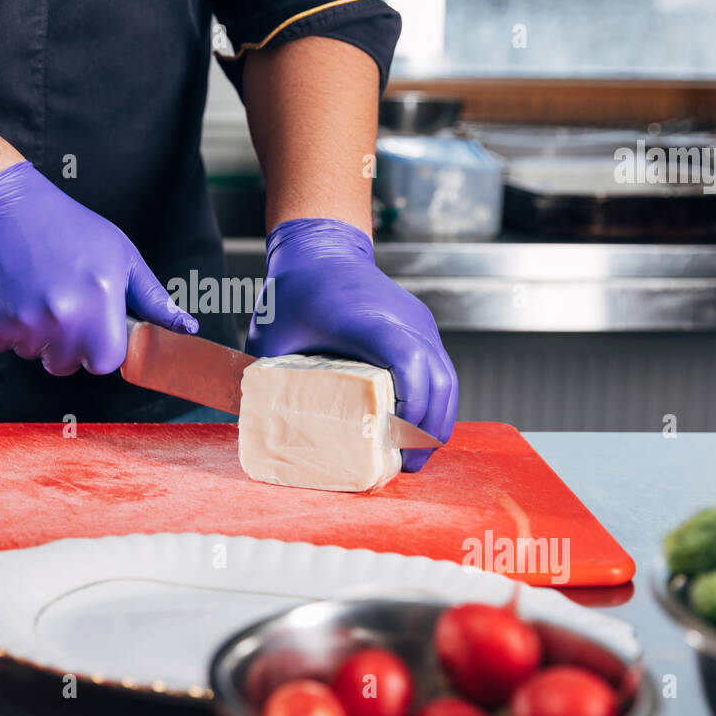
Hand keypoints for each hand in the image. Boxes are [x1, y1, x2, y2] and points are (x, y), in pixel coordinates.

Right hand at [0, 161, 196, 374]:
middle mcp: (64, 315)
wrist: (1, 205)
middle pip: (67, 364)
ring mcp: (24, 322)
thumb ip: (151, 298)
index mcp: (101, 300)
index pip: (106, 362)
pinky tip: (10, 292)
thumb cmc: (64, 225)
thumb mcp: (121, 255)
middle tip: (60, 301)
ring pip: (34, 354)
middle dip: (66, 343)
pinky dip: (3, 326)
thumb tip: (186, 328)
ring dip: (34, 333)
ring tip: (33, 289)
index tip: (93, 324)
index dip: (100, 346)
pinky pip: (2, 344)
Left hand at [246, 218, 457, 470]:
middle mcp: (404, 320)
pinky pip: (440, 370)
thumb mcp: (272, 337)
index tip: (391, 444)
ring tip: (412, 455)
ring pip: (447, 379)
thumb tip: (267, 430)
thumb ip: (273, 381)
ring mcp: (418, 323)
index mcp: (369, 321)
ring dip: (435, 420)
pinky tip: (414, 427)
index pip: (410, 367)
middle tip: (405, 466)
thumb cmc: (294, 291)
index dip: (409, 411)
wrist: (320, 249)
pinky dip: (433, 402)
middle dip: (428, 430)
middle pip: (440, 382)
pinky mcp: (421, 328)